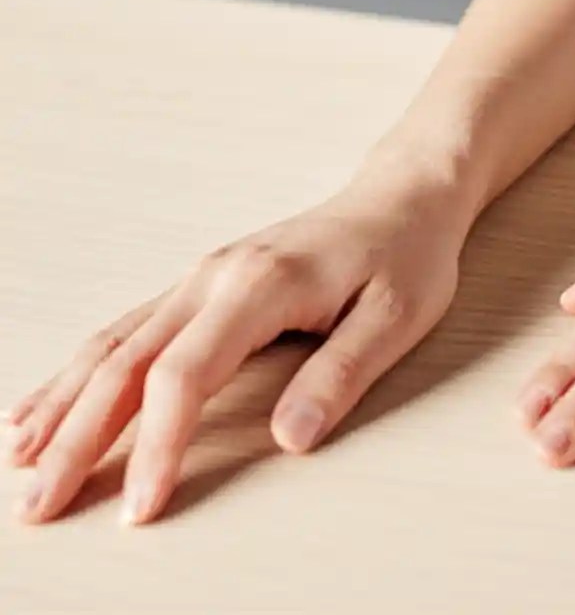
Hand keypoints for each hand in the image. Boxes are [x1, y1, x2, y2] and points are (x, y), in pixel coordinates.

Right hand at [6, 168, 468, 524]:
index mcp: (260, 285)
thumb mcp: (396, 317)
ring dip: (63, 406)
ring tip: (22, 464)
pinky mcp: (201, 287)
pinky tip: (47, 405)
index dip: (157, 445)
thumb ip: (340, 374)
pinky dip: (80, 373)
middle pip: (125, 364)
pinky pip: (125, 332)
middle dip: (77, 439)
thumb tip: (291, 438)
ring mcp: (201, 279)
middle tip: (40, 506)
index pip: (184, 375)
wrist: (401, 200)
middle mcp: (213, 277)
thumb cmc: (405, 257)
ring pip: (112, 346)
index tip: (142, 505)